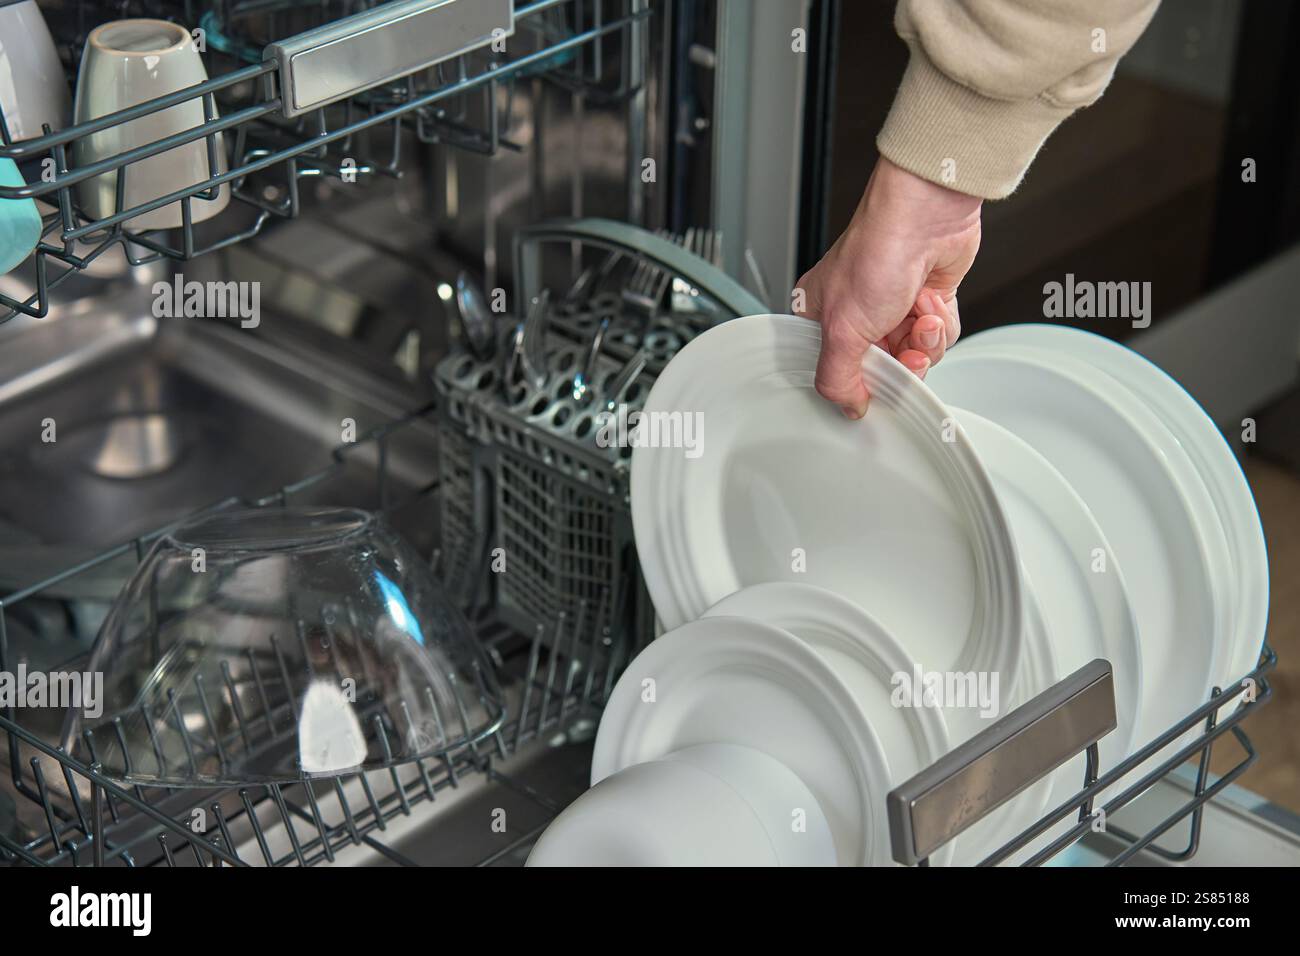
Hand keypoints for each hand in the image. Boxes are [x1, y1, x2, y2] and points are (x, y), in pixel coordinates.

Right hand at [794, 157, 981, 417]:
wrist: (926, 215)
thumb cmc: (877, 252)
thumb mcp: (843, 329)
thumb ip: (839, 377)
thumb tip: (848, 407)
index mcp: (821, 318)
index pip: (837, 371)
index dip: (861, 382)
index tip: (874, 385)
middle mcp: (856, 314)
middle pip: (883, 368)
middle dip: (903, 360)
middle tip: (906, 348)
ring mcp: (893, 307)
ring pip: (915, 355)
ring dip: (924, 340)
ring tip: (920, 315)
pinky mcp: (926, 300)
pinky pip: (937, 337)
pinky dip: (940, 325)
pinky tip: (931, 302)